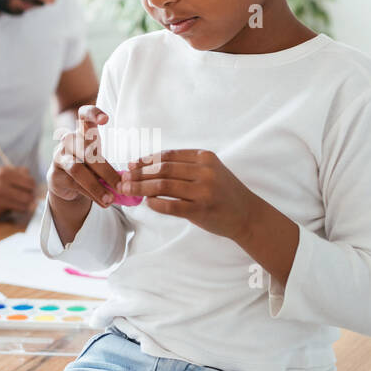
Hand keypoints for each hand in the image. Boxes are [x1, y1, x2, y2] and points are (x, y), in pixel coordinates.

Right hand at [0, 165, 36, 218]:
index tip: (28, 190)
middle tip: (24, 198)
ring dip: (23, 206)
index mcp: (5, 172)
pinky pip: (14, 211)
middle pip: (29, 195)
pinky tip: (8, 206)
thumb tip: (31, 178)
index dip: (31, 187)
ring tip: (17, 203)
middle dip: (29, 198)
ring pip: (24, 205)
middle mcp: (2, 183)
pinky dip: (14, 210)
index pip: (30, 182)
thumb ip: (16, 173)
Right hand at [48, 104, 122, 208]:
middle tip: (122, 186)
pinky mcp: (54, 175)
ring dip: (96, 186)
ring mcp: (60, 157)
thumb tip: (131, 183)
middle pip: (87, 151)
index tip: (105, 120)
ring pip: (78, 170)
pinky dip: (91, 195)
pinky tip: (103, 202)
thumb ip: (112, 168)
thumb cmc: (89, 167)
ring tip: (111, 199)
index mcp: (83, 132)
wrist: (64, 183)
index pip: (84, 115)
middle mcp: (69, 141)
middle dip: (107, 171)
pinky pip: (74, 184)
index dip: (93, 114)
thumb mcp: (100, 162)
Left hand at [117, 148, 258, 239]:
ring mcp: (203, 191)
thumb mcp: (209, 171)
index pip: (168, 156)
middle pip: (163, 169)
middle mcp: (205, 172)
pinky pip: (170, 206)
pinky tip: (147, 203)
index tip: (131, 164)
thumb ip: (184, 167)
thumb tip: (147, 166)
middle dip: (139, 173)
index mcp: (205, 158)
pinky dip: (155, 204)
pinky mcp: (200, 210)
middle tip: (123, 178)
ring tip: (127, 190)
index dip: (146, 160)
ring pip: (163, 186)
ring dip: (141, 187)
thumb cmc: (223, 192)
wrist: (247, 214)